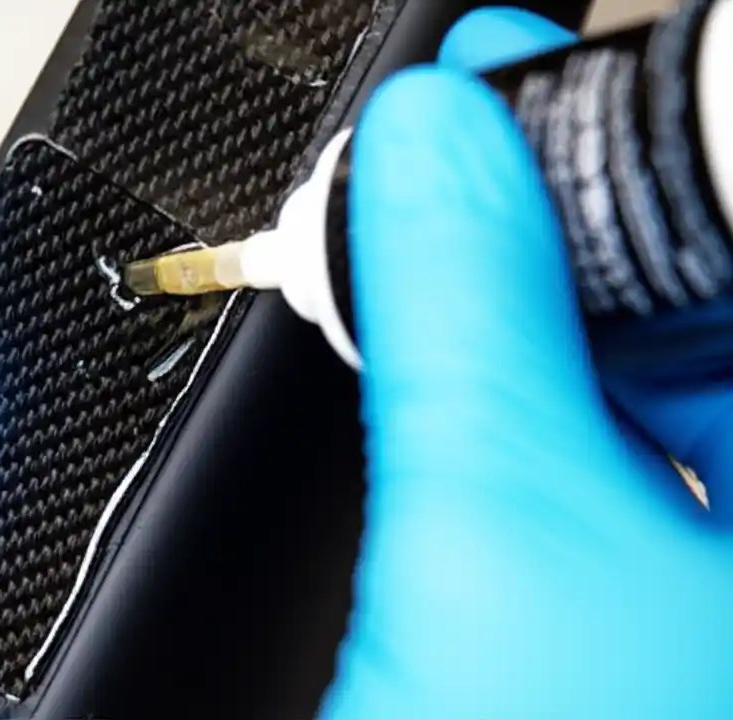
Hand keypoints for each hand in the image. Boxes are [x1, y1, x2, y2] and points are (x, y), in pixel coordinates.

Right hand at [323, 9, 732, 716]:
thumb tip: (431, 138)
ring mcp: (707, 576)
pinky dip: (507, 363)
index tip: (583, 67)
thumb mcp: (493, 531)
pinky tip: (442, 310)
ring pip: (650, 359)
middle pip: (719, 297)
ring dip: (538, 271)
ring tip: (445, 185)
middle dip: (599, 192)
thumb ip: (465, 310)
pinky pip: (587, 434)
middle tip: (494, 107)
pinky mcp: (634, 593)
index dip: (692, 139)